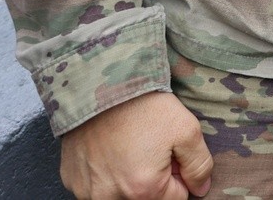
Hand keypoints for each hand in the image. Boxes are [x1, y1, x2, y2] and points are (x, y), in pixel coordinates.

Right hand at [59, 92, 213, 199]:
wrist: (99, 84)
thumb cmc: (143, 106)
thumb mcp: (186, 130)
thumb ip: (199, 166)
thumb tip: (200, 190)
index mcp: (143, 190)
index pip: (175, 198)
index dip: (178, 174)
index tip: (171, 153)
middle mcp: (111, 198)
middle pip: (146, 198)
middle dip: (155, 179)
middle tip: (150, 147)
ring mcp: (88, 191)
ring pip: (120, 194)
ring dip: (128, 178)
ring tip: (129, 145)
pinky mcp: (72, 180)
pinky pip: (96, 186)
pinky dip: (105, 173)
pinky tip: (108, 148)